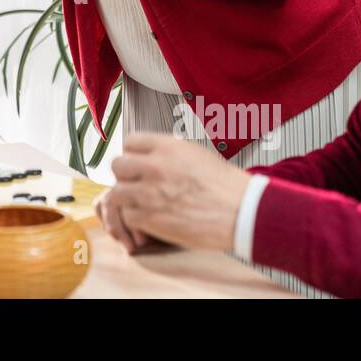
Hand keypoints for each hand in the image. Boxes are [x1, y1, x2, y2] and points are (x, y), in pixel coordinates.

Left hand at [103, 133, 251, 251]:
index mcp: (167, 147)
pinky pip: (128, 215)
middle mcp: (155, 166)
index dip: (132, 152)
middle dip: (125, 174)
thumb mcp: (196, 154)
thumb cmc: (226, 186)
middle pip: (118, 165)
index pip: (131, 141)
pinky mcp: (151, 218)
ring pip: (118, 191)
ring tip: (141, 203)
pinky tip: (148, 219)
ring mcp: (150, 193)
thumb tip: (153, 154)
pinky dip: (135, 219)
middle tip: (135, 183)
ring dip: (128, 198)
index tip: (136, 161)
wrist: (242, 212)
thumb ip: (169, 152)